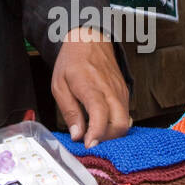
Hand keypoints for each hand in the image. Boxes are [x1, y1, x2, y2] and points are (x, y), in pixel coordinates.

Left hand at [51, 29, 130, 147]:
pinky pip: (126, 115)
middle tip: (91, 141)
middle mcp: (110, 90)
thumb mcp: (59, 85)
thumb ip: (69, 111)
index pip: (101, 115)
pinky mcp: (125, 93)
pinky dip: (116, 124)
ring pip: (125, 122)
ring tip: (94, 133)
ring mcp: (120, 92)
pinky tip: (102, 124)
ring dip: (112, 133)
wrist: (90, 40)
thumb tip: (76, 135)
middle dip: (107, 139)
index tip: (88, 144)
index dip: (96, 134)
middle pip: (120, 124)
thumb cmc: (72, 61)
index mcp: (91, 86)